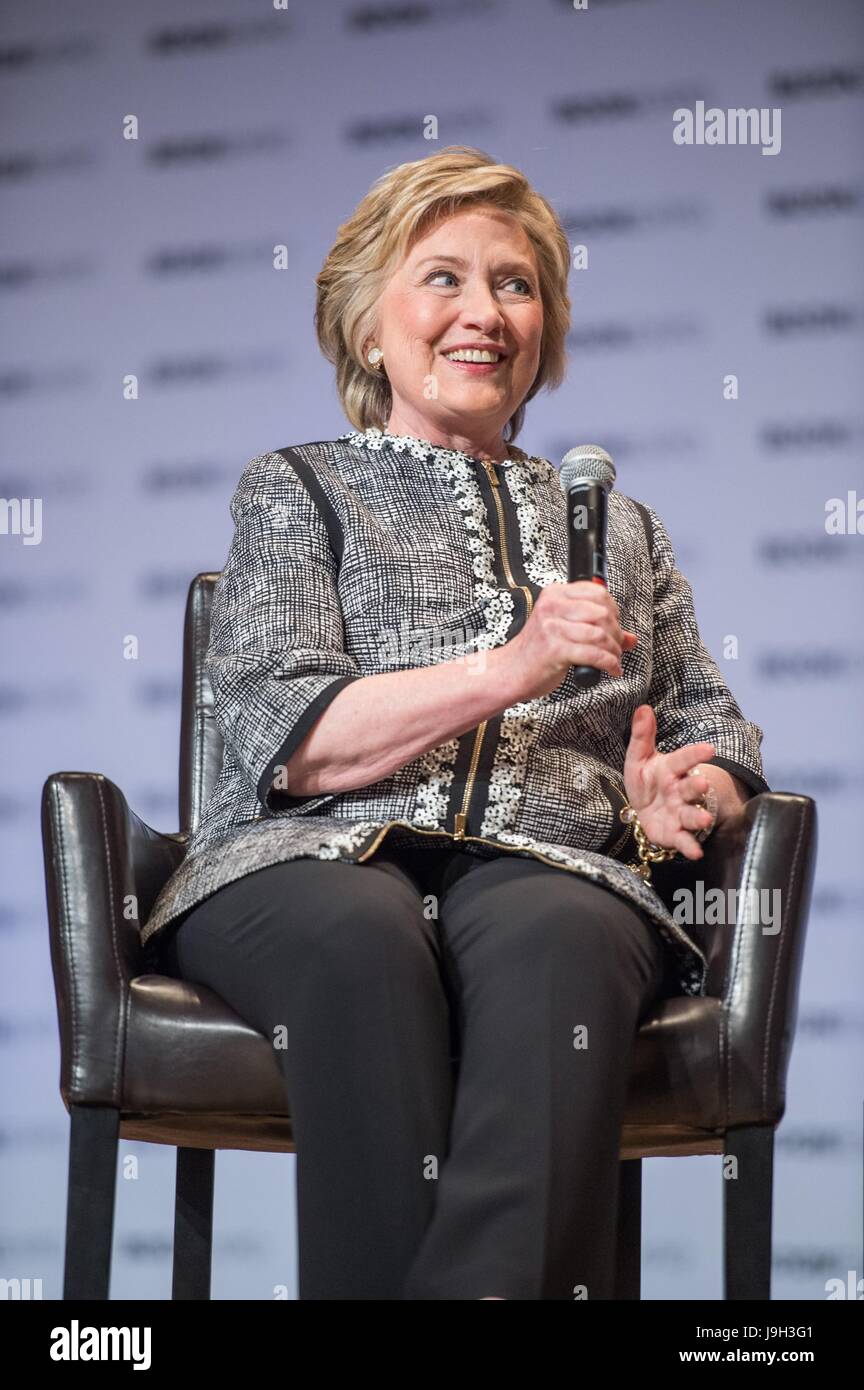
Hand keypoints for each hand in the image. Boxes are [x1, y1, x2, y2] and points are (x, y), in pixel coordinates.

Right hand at [502, 581, 638, 700]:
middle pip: (602, 612)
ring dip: (614, 650)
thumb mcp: (564, 630)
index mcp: (554, 594)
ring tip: (613, 659)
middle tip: (617, 646)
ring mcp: (552, 628)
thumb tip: (630, 637)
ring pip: (600, 634)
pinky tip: (610, 669)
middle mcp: (552, 607)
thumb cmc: (537, 651)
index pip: (597, 592)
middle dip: (616, 632)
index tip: (616, 625)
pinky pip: (593, 654)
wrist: (511, 671)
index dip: (614, 610)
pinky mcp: (555, 650)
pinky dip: (608, 664)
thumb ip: (596, 629)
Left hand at [622, 704, 715, 860]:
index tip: (709, 749)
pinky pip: (684, 839)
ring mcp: (679, 812)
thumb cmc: (646, 780)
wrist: (645, 809)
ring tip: (704, 819)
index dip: (696, 754)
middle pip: (691, 787)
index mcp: (671, 769)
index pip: (684, 758)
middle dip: (697, 786)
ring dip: (698, 817)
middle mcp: (680, 790)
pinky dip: (690, 846)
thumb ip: (642, 735)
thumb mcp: (639, 757)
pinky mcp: (675, 832)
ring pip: (691, 813)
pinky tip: (695, 852)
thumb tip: (642, 708)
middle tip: (703, 784)